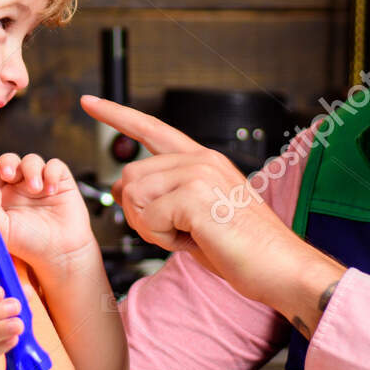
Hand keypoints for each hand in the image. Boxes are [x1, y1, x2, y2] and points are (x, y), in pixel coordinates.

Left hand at [0, 152, 95, 276]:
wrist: (58, 253)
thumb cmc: (27, 244)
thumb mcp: (0, 231)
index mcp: (0, 194)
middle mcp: (18, 186)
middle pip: (10, 160)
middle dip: (8, 163)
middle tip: (9, 175)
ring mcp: (40, 182)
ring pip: (31, 160)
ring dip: (31, 170)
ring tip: (35, 189)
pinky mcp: (60, 182)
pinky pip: (55, 166)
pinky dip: (52, 173)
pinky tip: (51, 190)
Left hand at [78, 94, 345, 332]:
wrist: (280, 267)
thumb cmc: (243, 248)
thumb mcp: (198, 216)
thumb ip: (165, 197)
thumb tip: (126, 193)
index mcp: (204, 160)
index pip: (151, 129)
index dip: (117, 115)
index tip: (90, 103)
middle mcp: (201, 160)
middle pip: (131, 176)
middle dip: (140, 214)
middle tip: (175, 233)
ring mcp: (200, 174)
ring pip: (136, 196)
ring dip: (152, 228)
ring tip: (188, 236)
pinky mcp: (196, 196)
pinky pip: (149, 218)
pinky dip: (163, 239)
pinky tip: (194, 240)